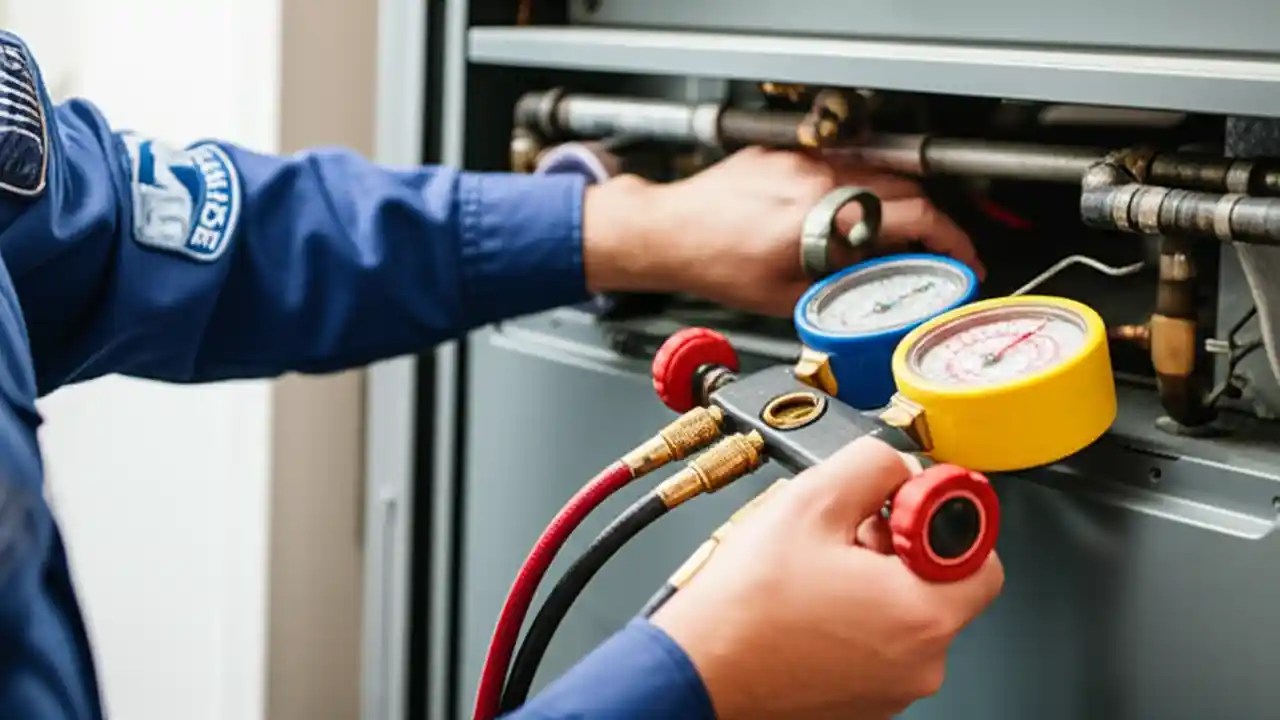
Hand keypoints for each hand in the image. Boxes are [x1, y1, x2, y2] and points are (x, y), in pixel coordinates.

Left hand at [582, 147, 984, 316]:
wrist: (669, 231)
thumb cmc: (713, 264)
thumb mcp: (785, 296)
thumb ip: (840, 287)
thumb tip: (879, 290)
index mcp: (822, 218)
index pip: (913, 217)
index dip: (950, 241)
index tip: (962, 259)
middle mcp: (817, 179)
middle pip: (904, 190)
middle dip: (929, 224)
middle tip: (934, 255)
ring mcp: (801, 160)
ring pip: (874, 173)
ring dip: (895, 205)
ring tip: (891, 239)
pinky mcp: (785, 154)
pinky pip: (838, 166)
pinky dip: (856, 191)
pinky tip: (845, 218)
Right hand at [650, 437, 1004, 719]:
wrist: (698, 670)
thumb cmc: (746, 606)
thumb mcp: (810, 501)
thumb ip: (873, 465)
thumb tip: (898, 466)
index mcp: (922, 614)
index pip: (983, 556)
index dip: (940, 518)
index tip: (908, 505)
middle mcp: (920, 662)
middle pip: (939, 584)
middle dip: (899, 549)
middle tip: (848, 534)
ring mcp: (891, 688)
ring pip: (903, 614)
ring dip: (871, 583)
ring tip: (815, 571)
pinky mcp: (861, 701)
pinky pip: (876, 645)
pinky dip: (852, 619)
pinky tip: (807, 603)